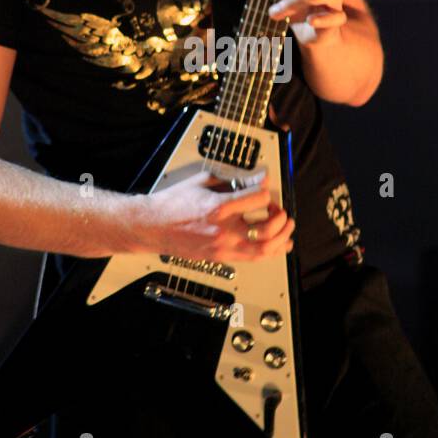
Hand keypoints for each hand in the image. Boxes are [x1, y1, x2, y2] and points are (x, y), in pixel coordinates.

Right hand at [130, 168, 294, 261]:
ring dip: (281, 238)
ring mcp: (222, 247)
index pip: (259, 199)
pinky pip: (252, 258)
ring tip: (285, 228)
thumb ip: (233, 180)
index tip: (265, 186)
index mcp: (218, 207)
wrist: (152, 226)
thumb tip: (256, 178)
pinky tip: (277, 245)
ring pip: (264, 250)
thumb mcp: (203, 181)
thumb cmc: (173, 203)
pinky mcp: (220, 257)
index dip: (267, 190)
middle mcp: (223, 230)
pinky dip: (269, 252)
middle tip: (278, 209)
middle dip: (280, 218)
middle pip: (267, 229)